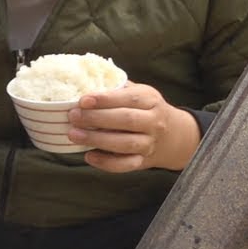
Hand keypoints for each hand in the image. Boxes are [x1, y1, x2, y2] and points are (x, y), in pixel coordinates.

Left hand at [69, 83, 200, 171]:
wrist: (174, 135)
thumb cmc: (144, 109)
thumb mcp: (138, 93)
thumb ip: (117, 89)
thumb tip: (83, 84)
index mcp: (151, 100)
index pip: (130, 98)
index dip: (106, 99)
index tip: (83, 100)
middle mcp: (154, 122)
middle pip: (127, 120)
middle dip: (97, 118)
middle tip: (73, 116)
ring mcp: (150, 143)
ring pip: (126, 143)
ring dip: (97, 140)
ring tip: (74, 135)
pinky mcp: (143, 161)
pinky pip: (126, 164)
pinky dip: (107, 163)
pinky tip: (89, 156)